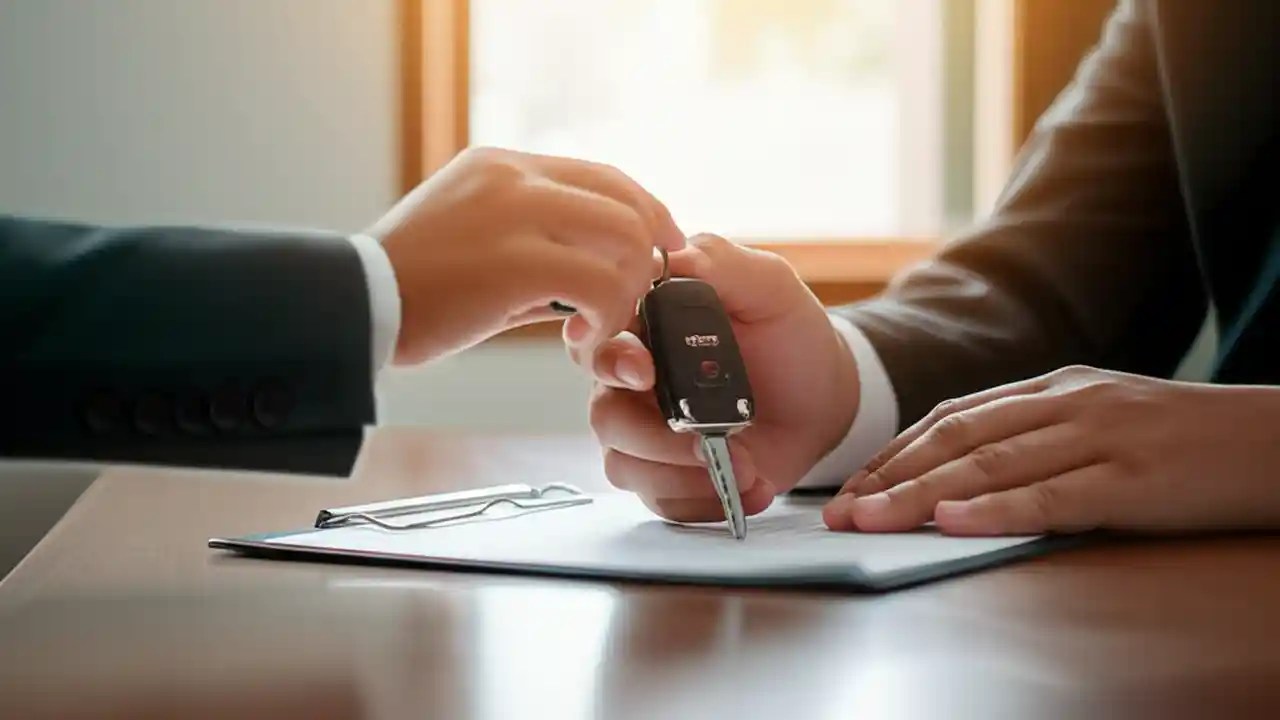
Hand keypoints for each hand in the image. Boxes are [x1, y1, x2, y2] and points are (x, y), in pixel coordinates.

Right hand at [366, 147, 684, 364]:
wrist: (351, 305)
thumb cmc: (412, 286)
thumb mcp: (475, 239)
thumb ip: (534, 241)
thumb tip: (598, 271)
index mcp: (503, 165)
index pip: (602, 175)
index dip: (646, 212)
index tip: (664, 250)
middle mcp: (512, 176)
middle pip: (624, 202)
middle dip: (649, 257)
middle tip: (640, 302)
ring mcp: (513, 213)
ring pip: (622, 239)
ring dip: (626, 293)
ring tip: (597, 328)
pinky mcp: (513, 261)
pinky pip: (598, 282)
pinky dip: (605, 318)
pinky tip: (578, 341)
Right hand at [578, 234, 860, 521]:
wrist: (824, 397)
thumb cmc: (789, 335)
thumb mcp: (768, 285)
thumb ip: (721, 263)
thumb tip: (674, 255)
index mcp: (644, 329)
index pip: (595, 340)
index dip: (609, 357)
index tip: (643, 371)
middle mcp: (632, 384)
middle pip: (604, 414)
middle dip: (647, 433)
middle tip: (697, 435)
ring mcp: (646, 435)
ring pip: (625, 464)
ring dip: (682, 472)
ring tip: (743, 464)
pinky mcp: (669, 478)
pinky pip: (661, 500)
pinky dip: (704, 500)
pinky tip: (750, 485)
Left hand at [823, 365, 1279, 535]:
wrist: (1279, 438)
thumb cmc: (1183, 440)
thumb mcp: (1101, 420)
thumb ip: (1037, 434)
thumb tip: (963, 471)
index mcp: (1054, 389)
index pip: (954, 419)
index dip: (896, 454)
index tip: (852, 486)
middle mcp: (1066, 404)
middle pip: (959, 441)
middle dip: (890, 477)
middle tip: (839, 511)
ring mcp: (1099, 437)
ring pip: (992, 466)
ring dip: (920, 495)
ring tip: (870, 519)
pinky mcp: (1133, 480)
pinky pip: (1052, 497)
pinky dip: (996, 511)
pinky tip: (952, 523)